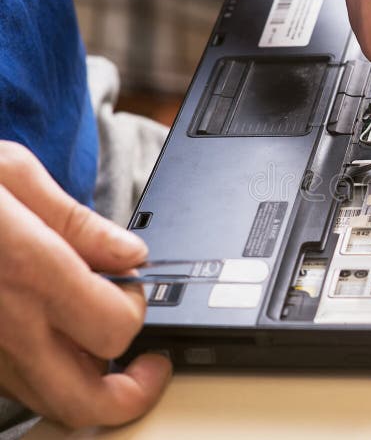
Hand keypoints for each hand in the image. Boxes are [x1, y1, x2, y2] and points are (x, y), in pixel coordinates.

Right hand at [0, 141, 170, 427]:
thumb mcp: (10, 174)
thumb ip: (78, 221)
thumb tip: (130, 253)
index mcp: (29, 271)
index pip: (117, 328)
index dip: (139, 310)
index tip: (134, 284)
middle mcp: (5, 325)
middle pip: (87, 400)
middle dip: (133, 391)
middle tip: (149, 365)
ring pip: (49, 403)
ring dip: (90, 387)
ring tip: (104, 352)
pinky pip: (14, 387)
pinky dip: (46, 376)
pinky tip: (54, 341)